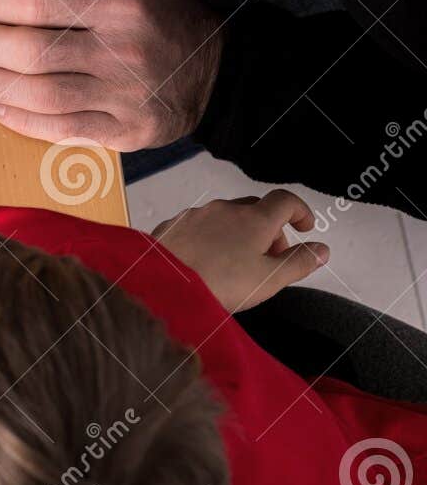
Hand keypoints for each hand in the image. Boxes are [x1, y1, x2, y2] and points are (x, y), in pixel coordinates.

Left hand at [0, 0, 222, 150]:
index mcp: (120, 2)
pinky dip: (19, 119)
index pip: (36, 5)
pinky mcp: (124, 131)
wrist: (218, 68)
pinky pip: (59, 129)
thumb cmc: (161, 8)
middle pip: (30, 52)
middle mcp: (121, 50)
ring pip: (39, 95)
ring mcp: (123, 96)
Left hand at [152, 191, 327, 311]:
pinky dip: (212, 238)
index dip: (300, 211)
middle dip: (270, 229)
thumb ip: (300, 262)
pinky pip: (200, 226)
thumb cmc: (217, 283)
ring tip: (238, 265)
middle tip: (271, 258)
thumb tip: (322, 249)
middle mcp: (224, 209)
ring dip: (239, 234)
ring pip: (226, 217)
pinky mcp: (173, 225)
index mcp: (254, 219)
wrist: (162, 284)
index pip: (285, 200)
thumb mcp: (269, 279)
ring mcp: (196, 214)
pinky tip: (207, 262)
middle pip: (256, 208)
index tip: (305, 227)